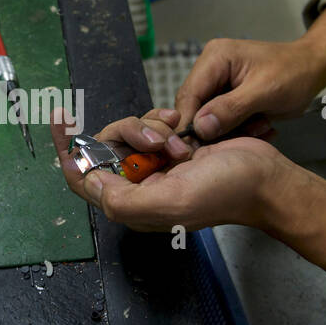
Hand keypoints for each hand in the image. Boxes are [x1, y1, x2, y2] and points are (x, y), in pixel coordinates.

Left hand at [50, 108, 296, 232]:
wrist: (266, 178)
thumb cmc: (227, 193)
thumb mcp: (173, 202)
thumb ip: (124, 200)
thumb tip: (89, 181)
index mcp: (130, 204)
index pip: (82, 177)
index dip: (67, 150)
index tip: (60, 120)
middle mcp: (137, 186)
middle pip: (105, 146)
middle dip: (131, 133)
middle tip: (162, 139)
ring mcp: (154, 167)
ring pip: (130, 132)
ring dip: (153, 128)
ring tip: (181, 140)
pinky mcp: (171, 149)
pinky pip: (151, 125)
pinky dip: (164, 122)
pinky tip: (183, 129)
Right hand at [174, 37, 325, 140]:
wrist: (314, 69)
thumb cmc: (295, 73)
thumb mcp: (265, 91)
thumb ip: (231, 108)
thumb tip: (200, 127)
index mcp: (215, 58)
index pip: (189, 95)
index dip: (188, 123)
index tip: (194, 150)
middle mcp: (210, 69)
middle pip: (195, 109)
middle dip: (217, 128)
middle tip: (246, 133)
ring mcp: (218, 84)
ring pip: (209, 119)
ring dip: (233, 130)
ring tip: (261, 125)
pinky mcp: (227, 98)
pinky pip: (222, 121)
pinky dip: (240, 129)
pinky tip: (262, 125)